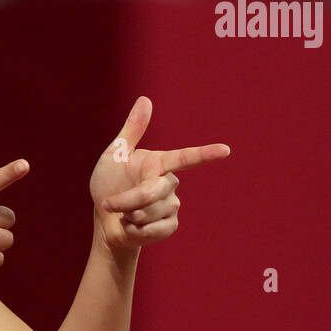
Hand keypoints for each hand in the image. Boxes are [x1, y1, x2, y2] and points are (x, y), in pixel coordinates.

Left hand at [89, 96, 229, 254]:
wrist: (105, 219)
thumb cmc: (109, 183)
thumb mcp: (115, 155)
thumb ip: (132, 130)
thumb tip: (145, 99)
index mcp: (158, 163)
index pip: (184, 157)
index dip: (204, 154)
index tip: (225, 150)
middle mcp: (169, 183)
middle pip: (151, 192)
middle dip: (125, 200)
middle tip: (110, 203)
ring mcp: (172, 205)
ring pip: (149, 213)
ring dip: (128, 216)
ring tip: (125, 214)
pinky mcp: (169, 226)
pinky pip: (152, 230)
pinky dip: (134, 231)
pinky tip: (132, 228)